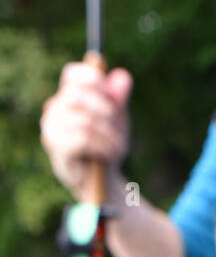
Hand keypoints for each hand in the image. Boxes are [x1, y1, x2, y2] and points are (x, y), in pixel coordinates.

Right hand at [40, 63, 132, 200]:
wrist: (100, 182)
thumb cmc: (106, 146)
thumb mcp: (117, 121)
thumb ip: (118, 99)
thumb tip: (123, 76)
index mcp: (67, 98)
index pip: (73, 75)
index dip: (93, 79)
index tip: (112, 96)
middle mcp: (54, 109)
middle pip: (78, 94)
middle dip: (107, 110)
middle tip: (121, 128)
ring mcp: (52, 128)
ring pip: (84, 119)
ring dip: (109, 134)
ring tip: (119, 147)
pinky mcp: (56, 147)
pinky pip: (83, 138)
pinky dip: (102, 146)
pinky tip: (109, 153)